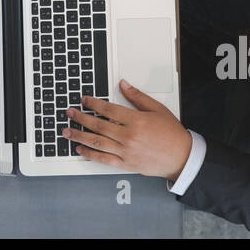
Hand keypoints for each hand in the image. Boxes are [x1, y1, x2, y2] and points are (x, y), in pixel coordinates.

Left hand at [63, 79, 191, 181]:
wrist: (181, 157)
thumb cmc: (171, 134)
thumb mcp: (157, 109)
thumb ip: (137, 96)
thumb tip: (123, 84)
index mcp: (135, 120)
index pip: (108, 109)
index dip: (93, 104)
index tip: (84, 100)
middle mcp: (128, 136)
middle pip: (98, 125)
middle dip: (80, 118)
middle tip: (69, 113)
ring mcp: (125, 151)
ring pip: (97, 142)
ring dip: (79, 136)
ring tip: (67, 132)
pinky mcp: (125, 164)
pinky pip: (104, 159)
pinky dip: (90, 154)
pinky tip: (81, 149)